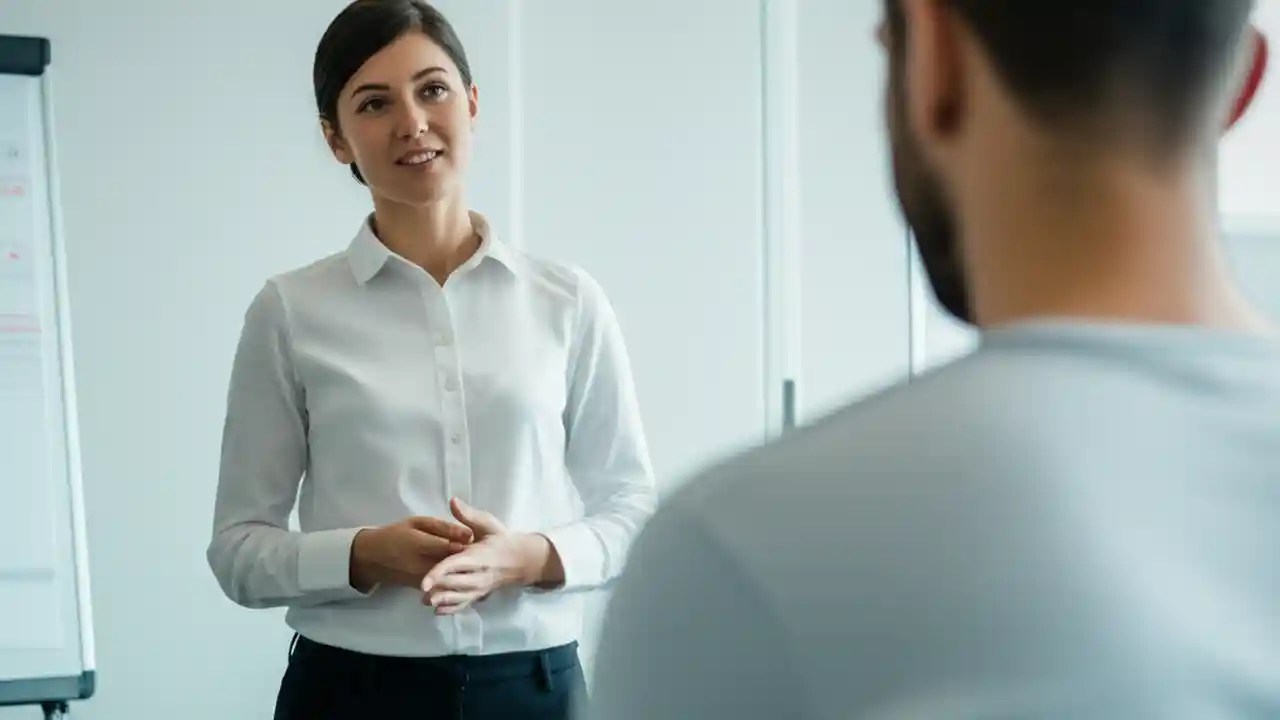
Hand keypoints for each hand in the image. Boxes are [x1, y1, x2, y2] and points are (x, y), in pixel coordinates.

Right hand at [349, 516, 474, 591]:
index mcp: (417, 543)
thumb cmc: (396, 534)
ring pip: (449, 578)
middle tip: (478, 551)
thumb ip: (441, 526)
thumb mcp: (417, 522)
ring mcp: (421, 579)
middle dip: (468, 560)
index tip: (477, 538)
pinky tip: (463, 573)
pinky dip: (455, 580)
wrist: (373, 558)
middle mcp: (419, 565)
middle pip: (452, 565)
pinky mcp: (422, 588)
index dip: (465, 543)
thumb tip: (467, 532)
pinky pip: (443, 587)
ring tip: (471, 562)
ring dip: (463, 571)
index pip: (448, 546)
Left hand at [420, 498, 549, 614]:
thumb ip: (468, 515)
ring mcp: (481, 587)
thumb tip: (452, 501)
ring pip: (460, 596)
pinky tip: (437, 611)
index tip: (425, 581)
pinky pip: (465, 604)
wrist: (523, 560)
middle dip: (439, 587)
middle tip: (420, 589)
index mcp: (480, 556)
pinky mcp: (480, 595)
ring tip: (425, 602)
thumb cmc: (502, 540)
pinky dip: (451, 609)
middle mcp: (480, 575)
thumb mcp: (488, 524)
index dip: (439, 572)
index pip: (457, 565)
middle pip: (456, 583)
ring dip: (443, 600)